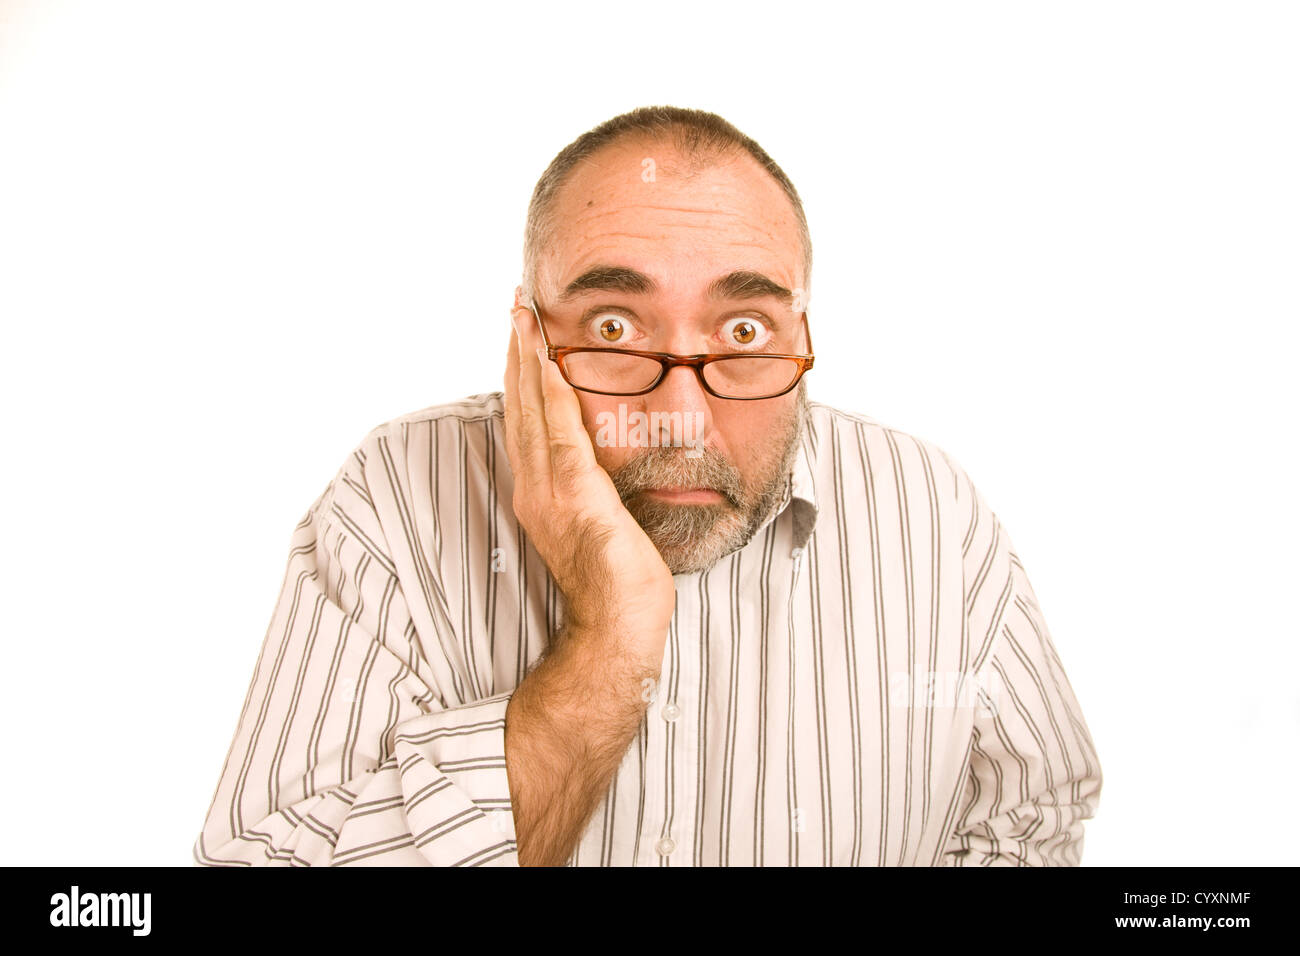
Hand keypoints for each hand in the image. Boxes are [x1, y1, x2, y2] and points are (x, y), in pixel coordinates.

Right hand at [504, 302, 675, 670]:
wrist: (617, 629)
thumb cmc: (619, 585)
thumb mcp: (602, 524)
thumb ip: (594, 490)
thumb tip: (604, 464)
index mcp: (541, 492)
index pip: (525, 420)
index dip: (521, 374)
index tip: (522, 333)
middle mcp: (536, 488)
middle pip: (520, 405)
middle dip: (517, 352)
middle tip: (516, 304)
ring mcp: (552, 493)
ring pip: (533, 411)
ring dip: (528, 359)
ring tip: (524, 316)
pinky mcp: (579, 499)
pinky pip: (562, 437)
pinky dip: (553, 397)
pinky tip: (551, 364)